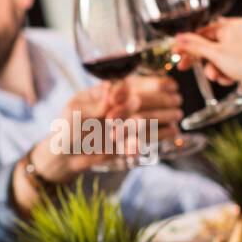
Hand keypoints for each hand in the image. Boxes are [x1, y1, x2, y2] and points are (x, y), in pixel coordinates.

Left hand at [32, 75, 183, 182]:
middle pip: (142, 101)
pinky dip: (158, 136)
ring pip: (146, 119)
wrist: (63, 157)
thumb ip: (95, 107)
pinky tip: (173, 132)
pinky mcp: (126, 142)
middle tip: (176, 101)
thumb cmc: (65, 131)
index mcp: (105, 94)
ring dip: (162, 117)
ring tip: (177, 116)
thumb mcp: (75, 115)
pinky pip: (145, 137)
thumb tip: (112, 94)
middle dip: (159, 101)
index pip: (130, 85)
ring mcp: (122, 124)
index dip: (148, 84)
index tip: (167, 84)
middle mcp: (117, 107)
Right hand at [172, 18, 241, 98]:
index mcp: (232, 26)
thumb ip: (194, 45)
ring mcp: (241, 49)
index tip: (176, 50)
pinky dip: (224, 74)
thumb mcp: (215, 53)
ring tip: (217, 76)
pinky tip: (230, 79)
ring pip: (217, 59)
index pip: (203, 32)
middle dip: (201, 60)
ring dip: (214, 69)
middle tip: (183, 66)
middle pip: (209, 46)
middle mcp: (237, 35)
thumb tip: (179, 38)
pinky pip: (226, 66)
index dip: (188, 43)